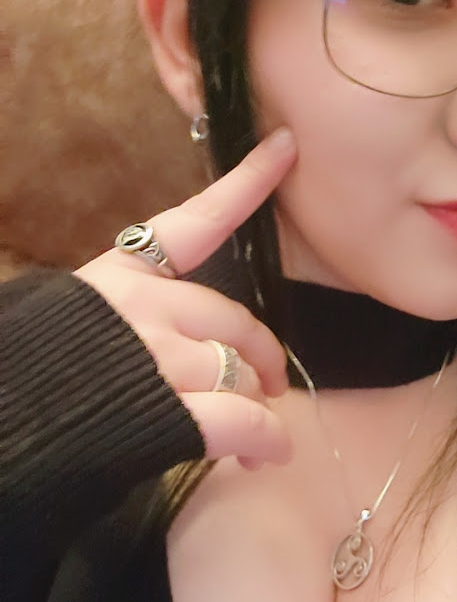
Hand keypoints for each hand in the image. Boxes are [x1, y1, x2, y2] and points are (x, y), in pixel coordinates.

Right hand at [75, 127, 296, 469]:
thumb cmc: (26, 376)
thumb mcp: (68, 323)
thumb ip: (128, 315)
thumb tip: (189, 342)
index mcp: (119, 277)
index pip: (196, 222)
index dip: (248, 183)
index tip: (286, 148)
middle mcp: (144, 307)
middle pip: (234, 320)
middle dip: (261, 356)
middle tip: (274, 383)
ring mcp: (158, 357)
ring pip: (239, 372)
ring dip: (257, 406)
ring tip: (262, 436)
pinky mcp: (167, 414)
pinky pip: (241, 421)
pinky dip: (264, 440)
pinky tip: (269, 453)